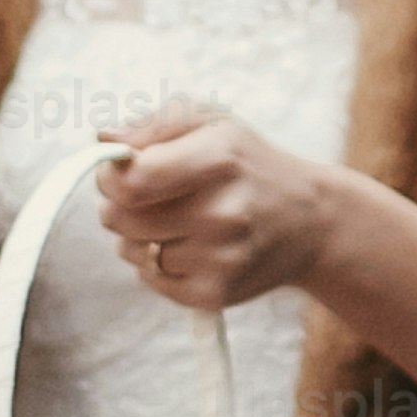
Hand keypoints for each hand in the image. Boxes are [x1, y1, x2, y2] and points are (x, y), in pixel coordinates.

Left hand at [95, 107, 336, 310]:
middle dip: (119, 206)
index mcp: (219, 159)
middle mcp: (222, 212)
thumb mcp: (212, 123)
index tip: (121, 172)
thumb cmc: (248, 165)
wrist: (311, 222)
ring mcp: (221, 258)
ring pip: (131, 251)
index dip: (110, 176)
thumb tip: (105, 139)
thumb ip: (155, 125)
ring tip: (176, 222)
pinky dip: (157, 264)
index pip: (130, 181)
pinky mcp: (216, 293)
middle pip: (120, 219)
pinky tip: (187, 248)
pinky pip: (151, 279)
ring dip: (139, 237)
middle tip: (146, 199)